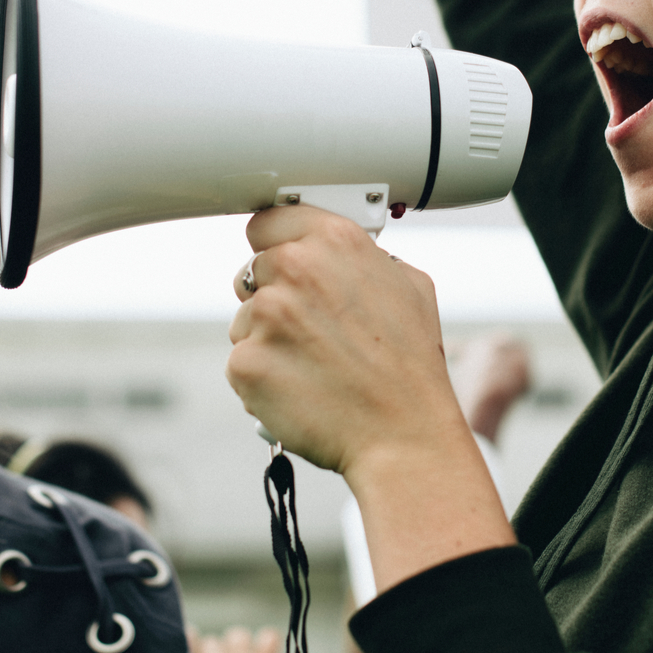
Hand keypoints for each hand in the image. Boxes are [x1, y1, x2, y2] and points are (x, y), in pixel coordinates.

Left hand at [227, 205, 460, 476]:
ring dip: (268, 338)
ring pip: (245, 319)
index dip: (276, 243)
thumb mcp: (410, 285)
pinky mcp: (246, 362)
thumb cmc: (411, 366)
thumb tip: (342, 255)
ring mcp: (267, 315)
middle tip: (311, 327)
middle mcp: (297, 268)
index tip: (282, 257)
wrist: (402, 433)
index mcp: (335, 240)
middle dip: (274, 295)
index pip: (269, 220)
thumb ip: (366, 257)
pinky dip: (264, 376)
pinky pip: (242, 360)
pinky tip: (301, 386)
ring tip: (314, 364)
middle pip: (252, 270)